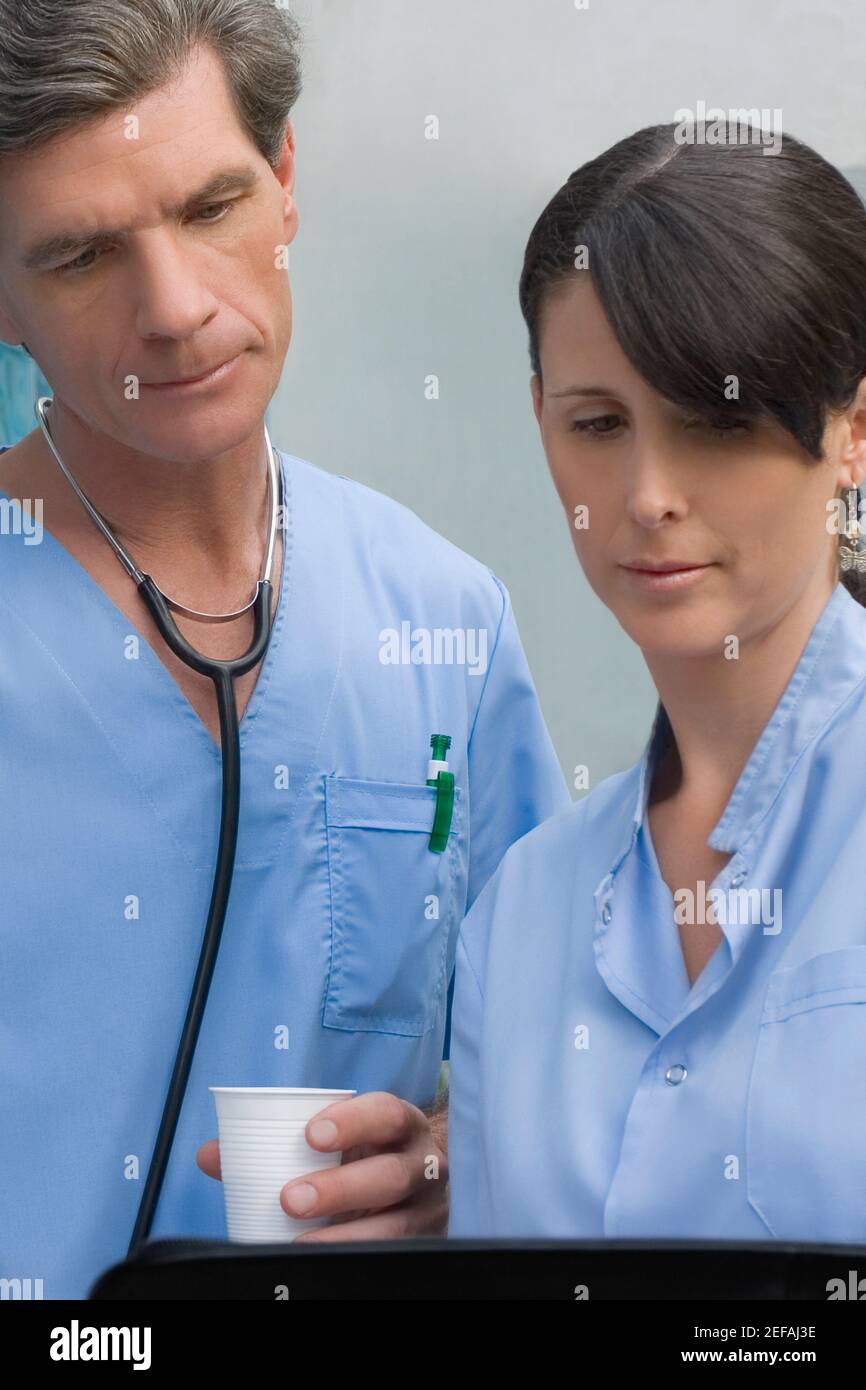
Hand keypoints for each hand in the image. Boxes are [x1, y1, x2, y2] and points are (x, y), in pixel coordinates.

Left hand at [196, 1090, 447, 1241]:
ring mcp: (427, 1208)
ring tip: (300, 1243)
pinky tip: (327, 1266)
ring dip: (346, 1235)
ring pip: (397, 1224)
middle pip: (390, 1173)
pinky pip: (398, 1255)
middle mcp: (423, 1163)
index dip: (352, 1121)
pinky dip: (360, 1259)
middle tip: (291, 1198)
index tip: (310, 1135)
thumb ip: (277, 1143)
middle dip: (340, 1187)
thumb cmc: (370, 1154)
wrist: (425, 1182)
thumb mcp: (339, 1140)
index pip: (385, 1113)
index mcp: (400, 1125)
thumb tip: (211, 1155)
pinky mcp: (424, 1243)